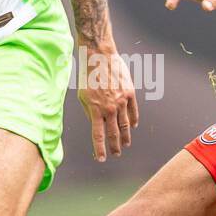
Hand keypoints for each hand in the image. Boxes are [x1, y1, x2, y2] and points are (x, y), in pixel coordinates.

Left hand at [78, 45, 138, 160]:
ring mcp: (121, 101)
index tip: (102, 159)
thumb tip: (96, 124)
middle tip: (116, 154)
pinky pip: (133, 111)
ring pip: (125, 125)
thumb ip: (90, 112)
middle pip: (114, 133)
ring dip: (125, 137)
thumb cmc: (87, 76)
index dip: (100, 149)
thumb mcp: (82, 96)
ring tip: (125, 145)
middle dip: (114, 146)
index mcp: (95, 110)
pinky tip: (133, 127)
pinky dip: (133, 120)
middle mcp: (110, 108)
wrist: (99, 56)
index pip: (98, 136)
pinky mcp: (130, 93)